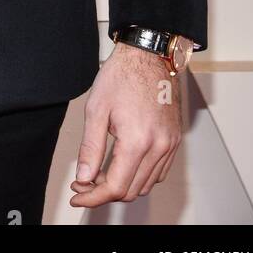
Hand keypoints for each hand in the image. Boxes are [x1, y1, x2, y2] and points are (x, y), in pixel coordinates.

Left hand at [70, 42, 181, 207]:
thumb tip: (84, 177)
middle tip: (84, 182)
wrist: (148, 55)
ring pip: (146, 185)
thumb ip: (90, 148)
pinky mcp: (174, 140)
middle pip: (131, 190)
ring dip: (123, 185)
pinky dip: (140, 176)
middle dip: (104, 192)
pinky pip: (158, 172)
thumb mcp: (96, 109)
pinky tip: (123, 164)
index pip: (116, 187)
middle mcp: (159, 146)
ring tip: (101, 172)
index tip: (78, 195)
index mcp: (138, 140)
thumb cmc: (122, 75)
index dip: (93, 197)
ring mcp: (169, 144)